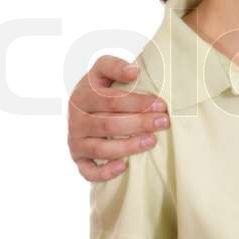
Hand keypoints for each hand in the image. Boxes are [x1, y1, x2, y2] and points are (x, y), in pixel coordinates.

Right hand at [68, 54, 169, 182]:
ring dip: (128, 146)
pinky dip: (104, 172)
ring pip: (101, 148)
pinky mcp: (79, 159)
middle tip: (163, 122)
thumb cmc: (100, 89)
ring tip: (152, 141)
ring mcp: (76, 142)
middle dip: (139, 123)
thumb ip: (115, 66)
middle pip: (108, 124)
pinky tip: (124, 167)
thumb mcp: (102, 71)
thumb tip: (134, 71)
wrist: (82, 109)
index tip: (161, 104)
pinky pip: (88, 171)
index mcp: (82, 96)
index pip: (110, 100)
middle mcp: (75, 120)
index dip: (137, 102)